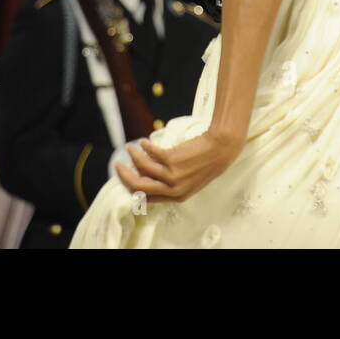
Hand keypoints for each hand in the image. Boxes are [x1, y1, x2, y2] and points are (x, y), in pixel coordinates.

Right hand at [114, 132, 241, 202]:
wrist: (222, 147)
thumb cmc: (208, 162)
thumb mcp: (191, 180)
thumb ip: (173, 184)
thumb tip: (150, 177)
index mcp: (177, 197)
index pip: (147, 197)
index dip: (133, 188)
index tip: (126, 177)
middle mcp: (173, 188)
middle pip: (138, 186)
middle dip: (124, 176)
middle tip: (117, 165)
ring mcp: (172, 174)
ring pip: (141, 167)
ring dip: (133, 155)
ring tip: (130, 146)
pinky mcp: (172, 158)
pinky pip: (151, 152)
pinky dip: (144, 146)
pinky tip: (144, 141)